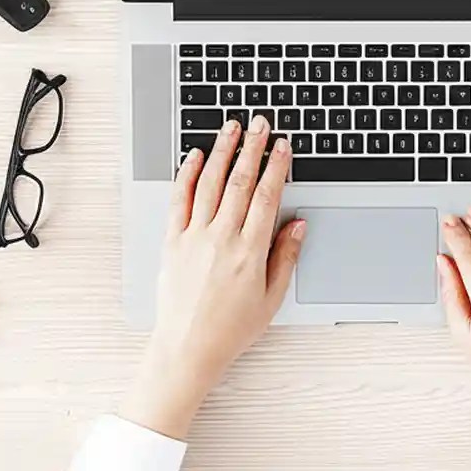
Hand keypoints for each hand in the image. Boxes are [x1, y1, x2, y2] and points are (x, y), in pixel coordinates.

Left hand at [121, 116, 303, 438]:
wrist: (187, 347)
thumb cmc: (230, 329)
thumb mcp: (272, 298)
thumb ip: (286, 256)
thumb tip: (297, 224)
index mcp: (250, 251)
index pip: (268, 196)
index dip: (277, 166)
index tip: (283, 146)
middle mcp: (222, 238)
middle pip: (241, 181)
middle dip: (253, 148)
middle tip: (261, 123)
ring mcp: (194, 237)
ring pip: (210, 182)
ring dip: (223, 151)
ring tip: (231, 128)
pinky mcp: (172, 241)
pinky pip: (180, 199)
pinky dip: (187, 174)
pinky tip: (196, 156)